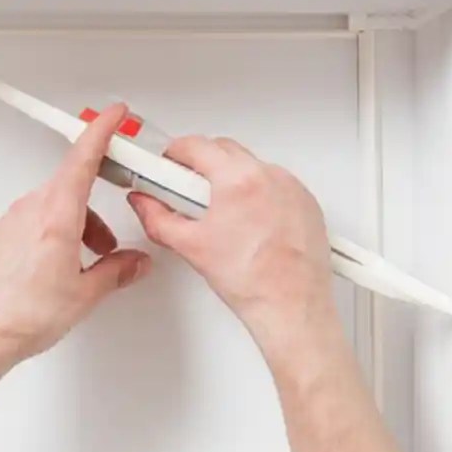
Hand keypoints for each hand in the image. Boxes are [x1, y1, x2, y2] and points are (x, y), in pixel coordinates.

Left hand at [0, 104, 150, 375]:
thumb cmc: (20, 318)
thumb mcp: (84, 295)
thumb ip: (115, 272)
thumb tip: (133, 264)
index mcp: (56, 216)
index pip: (83, 158)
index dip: (102, 131)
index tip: (113, 115)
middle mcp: (28, 211)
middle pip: (70, 191)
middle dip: (94, 214)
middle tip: (108, 245)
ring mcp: (6, 224)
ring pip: (49, 212)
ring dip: (71, 230)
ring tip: (80, 270)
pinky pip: (27, 228)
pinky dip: (47, 241)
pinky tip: (50, 276)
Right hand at [127, 136, 334, 327]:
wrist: (291, 306)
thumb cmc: (252, 282)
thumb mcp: (190, 247)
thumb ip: (157, 218)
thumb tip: (145, 204)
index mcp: (237, 180)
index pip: (197, 145)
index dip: (174, 153)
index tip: (167, 165)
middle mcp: (268, 176)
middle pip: (225, 149)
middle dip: (202, 164)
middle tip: (187, 190)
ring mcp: (291, 187)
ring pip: (251, 165)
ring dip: (231, 178)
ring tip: (220, 213)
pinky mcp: (306, 201)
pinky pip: (275, 183)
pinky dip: (258, 192)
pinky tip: (248, 222)